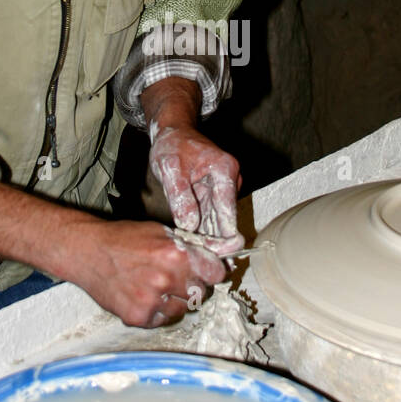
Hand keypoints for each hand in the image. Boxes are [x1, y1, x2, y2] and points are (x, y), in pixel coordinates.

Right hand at [62, 217, 225, 327]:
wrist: (87, 252)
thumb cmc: (123, 239)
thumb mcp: (159, 232)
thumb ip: (187, 247)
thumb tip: (213, 259)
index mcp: (176, 256)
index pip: (215, 273)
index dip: (211, 271)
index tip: (206, 272)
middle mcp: (166, 280)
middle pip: (200, 293)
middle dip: (193, 286)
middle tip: (176, 278)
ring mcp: (151, 301)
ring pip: (182, 310)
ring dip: (175, 301)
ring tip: (157, 287)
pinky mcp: (138, 317)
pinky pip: (161, 320)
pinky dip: (157, 311)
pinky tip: (144, 296)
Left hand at [148, 124, 243, 254]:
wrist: (174, 132)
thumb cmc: (172, 145)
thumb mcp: (170, 168)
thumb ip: (180, 196)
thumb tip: (189, 225)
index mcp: (224, 170)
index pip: (227, 210)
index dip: (224, 236)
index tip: (220, 256)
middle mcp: (230, 181)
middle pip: (226, 220)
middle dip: (219, 245)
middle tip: (212, 269)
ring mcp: (223, 189)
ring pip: (218, 222)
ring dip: (212, 242)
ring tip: (206, 267)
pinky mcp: (214, 196)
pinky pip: (210, 218)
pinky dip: (205, 234)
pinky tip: (200, 253)